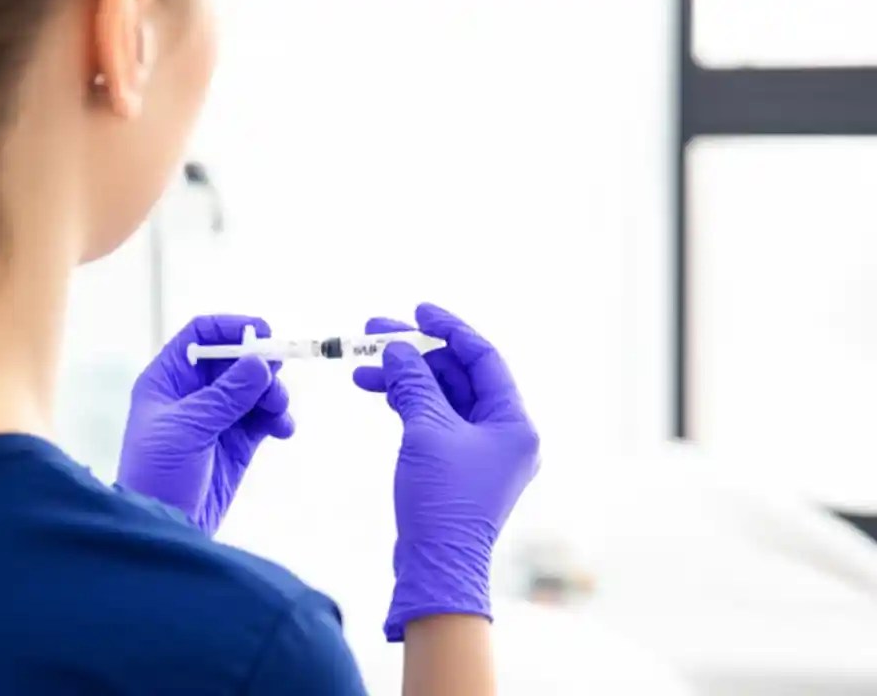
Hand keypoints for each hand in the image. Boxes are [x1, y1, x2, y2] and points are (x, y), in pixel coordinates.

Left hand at [118, 316, 294, 535]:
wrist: (164, 529)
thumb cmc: (157, 474)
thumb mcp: (188, 429)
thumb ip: (226, 396)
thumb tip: (260, 363)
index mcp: (167, 380)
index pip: (199, 337)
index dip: (230, 328)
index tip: (262, 333)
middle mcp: (192, 394)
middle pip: (235, 360)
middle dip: (260, 365)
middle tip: (276, 377)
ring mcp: (217, 418)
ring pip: (254, 388)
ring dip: (272, 393)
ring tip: (277, 412)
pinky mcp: (236, 444)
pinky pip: (264, 418)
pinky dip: (277, 418)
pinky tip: (282, 429)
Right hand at [353, 303, 538, 641]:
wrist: (436, 566)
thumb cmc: (442, 503)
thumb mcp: (426, 431)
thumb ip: (414, 383)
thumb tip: (399, 350)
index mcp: (513, 421)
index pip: (483, 357)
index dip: (449, 329)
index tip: (418, 310)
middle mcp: (504, 432)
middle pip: (458, 375)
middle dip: (416, 353)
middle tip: (374, 334)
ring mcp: (480, 451)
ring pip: (440, 397)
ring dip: (404, 378)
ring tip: (362, 366)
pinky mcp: (456, 466)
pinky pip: (433, 420)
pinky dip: (406, 403)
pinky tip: (378, 390)